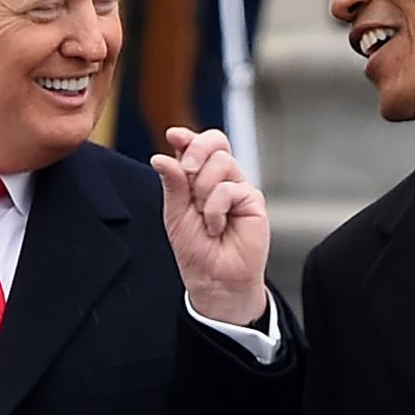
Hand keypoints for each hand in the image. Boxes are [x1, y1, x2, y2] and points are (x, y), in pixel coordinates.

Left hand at [150, 127, 269, 324]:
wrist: (213, 278)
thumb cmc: (195, 249)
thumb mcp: (175, 214)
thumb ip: (172, 184)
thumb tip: (161, 156)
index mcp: (200, 177)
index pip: (196, 146)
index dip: (186, 137)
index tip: (173, 136)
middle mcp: (221, 178)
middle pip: (215, 142)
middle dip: (196, 151)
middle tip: (186, 169)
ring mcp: (239, 187)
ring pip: (221, 162)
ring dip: (203, 190)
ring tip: (204, 217)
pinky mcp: (253, 201)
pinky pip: (229, 188)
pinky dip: (215, 209)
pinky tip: (217, 227)